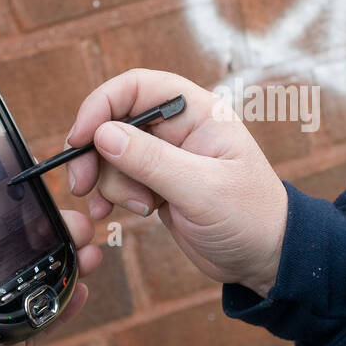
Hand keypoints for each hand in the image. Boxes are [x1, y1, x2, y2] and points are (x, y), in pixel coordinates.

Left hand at [0, 165, 101, 345]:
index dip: (4, 197)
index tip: (32, 179)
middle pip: (15, 244)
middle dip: (50, 228)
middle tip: (76, 221)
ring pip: (36, 274)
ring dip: (67, 259)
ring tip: (90, 253)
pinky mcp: (11, 340)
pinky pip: (45, 312)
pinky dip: (65, 299)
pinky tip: (82, 288)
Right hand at [64, 68, 287, 297]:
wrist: (265, 258)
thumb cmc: (251, 217)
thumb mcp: (202, 190)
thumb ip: (152, 161)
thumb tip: (103, 134)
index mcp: (197, 112)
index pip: (136, 87)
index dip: (101, 105)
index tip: (80, 138)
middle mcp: (178, 128)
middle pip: (114, 121)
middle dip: (95, 152)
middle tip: (83, 184)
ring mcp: (165, 158)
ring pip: (112, 155)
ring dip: (111, 183)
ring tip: (140, 208)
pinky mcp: (156, 184)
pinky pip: (118, 180)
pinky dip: (109, 195)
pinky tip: (111, 215)